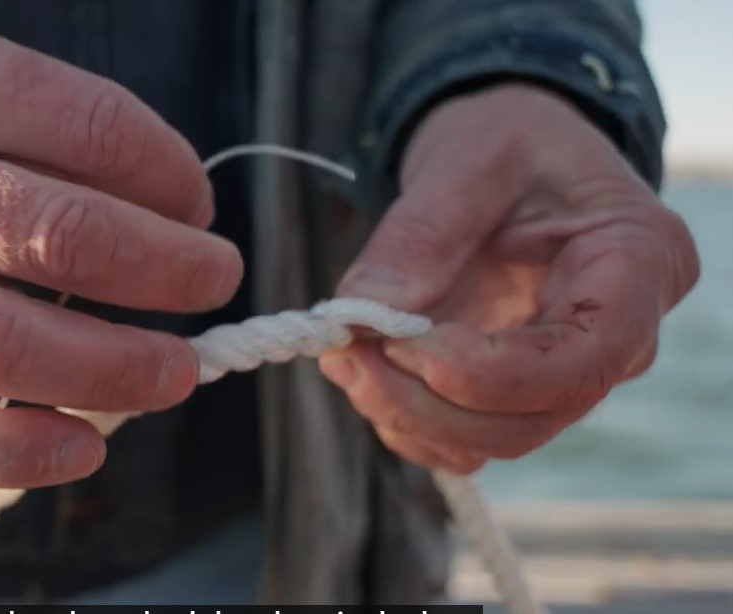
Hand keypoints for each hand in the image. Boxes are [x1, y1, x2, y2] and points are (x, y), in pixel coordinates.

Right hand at [0, 15, 241, 486]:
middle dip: (160, 269)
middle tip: (215, 281)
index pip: (84, 123)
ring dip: (104, 366)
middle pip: (47, 235)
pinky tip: (83, 447)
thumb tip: (178, 212)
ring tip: (173, 372)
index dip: (165, 172)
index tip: (197, 206)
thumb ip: (58, 125)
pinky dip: (9, 453)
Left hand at [318, 84, 698, 473]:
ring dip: (407, 416)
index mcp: (638, 260)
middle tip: (346, 356)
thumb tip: (364, 313)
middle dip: (429, 402)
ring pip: (496, 438)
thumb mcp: (468, 156)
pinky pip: (466, 436)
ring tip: (342, 357)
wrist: (508, 156)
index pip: (588, 354)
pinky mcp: (516, 391)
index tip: (406, 351)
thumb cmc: (508, 138)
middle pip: (536, 413)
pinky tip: (361, 372)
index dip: (495, 374)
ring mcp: (567, 371)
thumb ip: (420, 232)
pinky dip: (406, 420)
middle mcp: (617, 334)